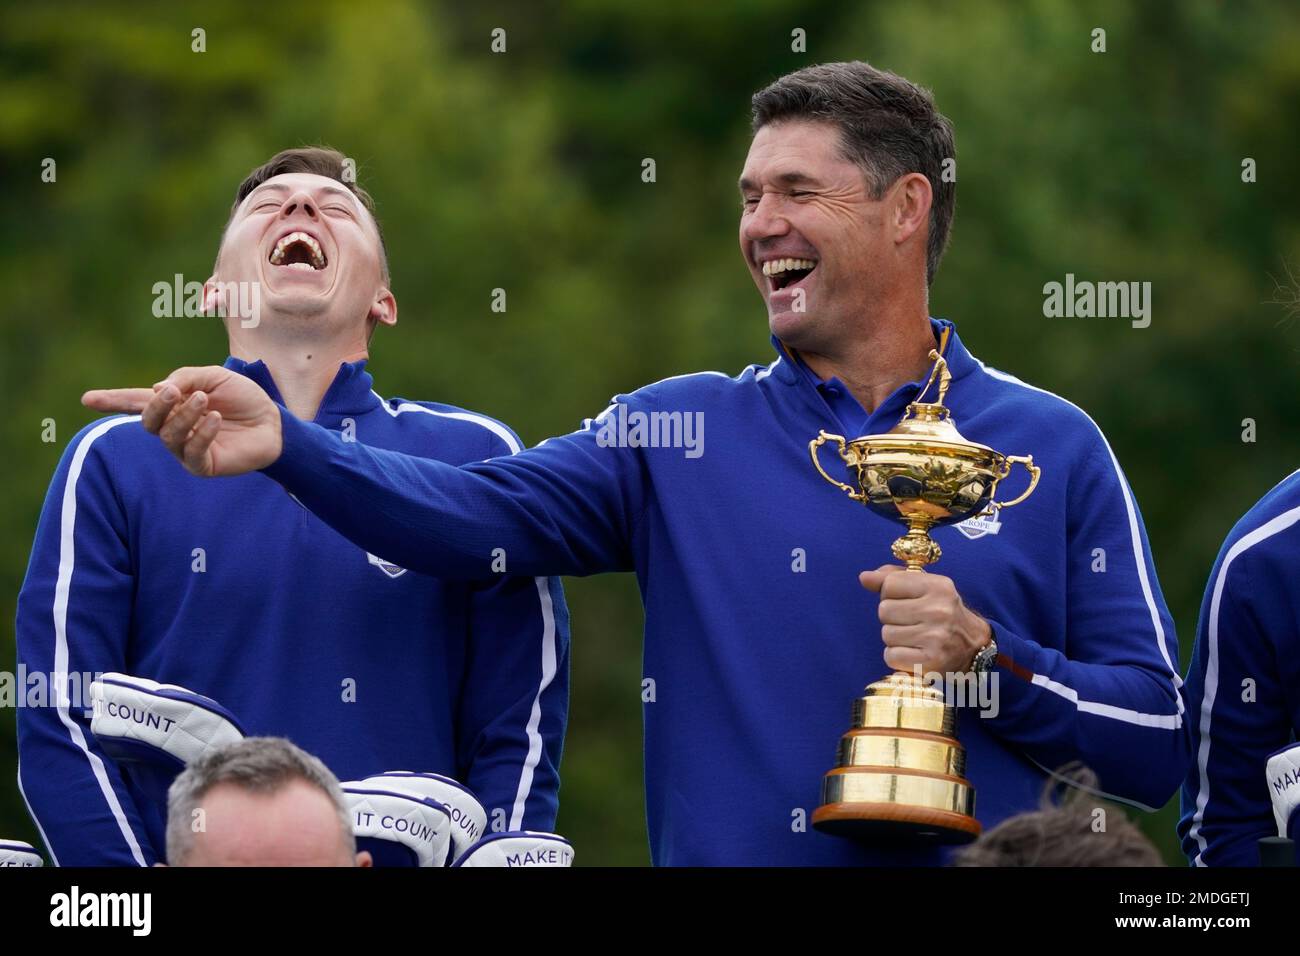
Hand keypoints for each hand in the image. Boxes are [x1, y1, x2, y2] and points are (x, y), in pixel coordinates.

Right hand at [82, 366, 281, 476]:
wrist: (273, 422)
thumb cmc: (243, 398)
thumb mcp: (215, 377)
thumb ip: (187, 377)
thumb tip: (158, 389)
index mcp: (173, 405)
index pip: (137, 402)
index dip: (112, 401)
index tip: (86, 399)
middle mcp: (174, 428)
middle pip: (149, 421)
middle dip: (157, 405)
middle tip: (174, 391)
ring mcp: (186, 449)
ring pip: (169, 435)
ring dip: (185, 415)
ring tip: (206, 400)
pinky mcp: (203, 465)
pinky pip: (192, 452)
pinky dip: (202, 433)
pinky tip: (217, 419)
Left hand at [859, 564, 991, 676]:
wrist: (974, 646)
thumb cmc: (942, 612)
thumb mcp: (925, 587)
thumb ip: (893, 578)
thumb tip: (864, 577)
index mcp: (938, 586)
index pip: (889, 584)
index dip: (890, 594)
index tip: (907, 601)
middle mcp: (939, 610)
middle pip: (884, 610)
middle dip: (892, 618)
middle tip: (912, 622)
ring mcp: (936, 637)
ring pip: (886, 634)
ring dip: (895, 639)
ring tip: (914, 638)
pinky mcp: (931, 662)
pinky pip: (891, 656)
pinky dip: (897, 657)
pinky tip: (914, 653)